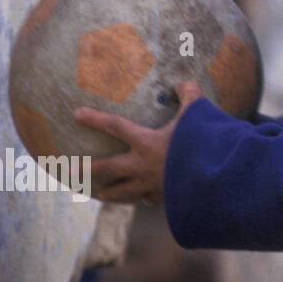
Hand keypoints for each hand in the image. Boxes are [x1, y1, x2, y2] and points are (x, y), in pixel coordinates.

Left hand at [74, 80, 203, 205]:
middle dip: (84, 169)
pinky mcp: (165, 197)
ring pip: (122, 192)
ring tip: (100, 193)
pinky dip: (146, 197)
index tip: (76, 114)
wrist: (216, 177)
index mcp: (146, 142)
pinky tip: (146, 199)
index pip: (115, 127)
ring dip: (109, 192)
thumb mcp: (199, 112)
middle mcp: (142, 165)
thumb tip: (182, 83)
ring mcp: (151, 184)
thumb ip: (189, 94)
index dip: (95, 119)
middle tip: (67, 170)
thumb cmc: (205, 142)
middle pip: (106, 168)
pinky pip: (150, 198)